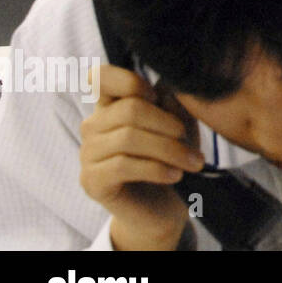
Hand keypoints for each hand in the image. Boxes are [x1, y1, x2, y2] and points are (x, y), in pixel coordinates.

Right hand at [79, 64, 203, 249]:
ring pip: (129, 138)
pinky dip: (157, 168)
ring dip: (170, 150)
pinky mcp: (91, 180)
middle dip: (169, 124)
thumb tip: (162, 87)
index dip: (131, 81)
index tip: (157, 96)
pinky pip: (124, 165)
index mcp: (110, 105)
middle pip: (130, 109)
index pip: (101, 77)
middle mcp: (93, 125)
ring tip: (193, 161)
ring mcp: (88, 153)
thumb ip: (169, 101)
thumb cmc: (169, 156)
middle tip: (191, 141)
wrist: (159, 205)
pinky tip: (175, 175)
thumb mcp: (178, 123)